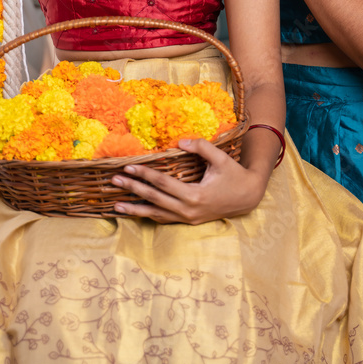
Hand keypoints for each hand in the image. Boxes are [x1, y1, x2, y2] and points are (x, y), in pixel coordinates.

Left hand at [111, 138, 267, 223]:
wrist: (248, 198)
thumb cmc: (234, 175)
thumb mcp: (220, 158)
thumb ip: (201, 147)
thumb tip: (179, 142)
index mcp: (195, 195)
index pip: (162, 183)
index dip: (144, 174)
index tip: (128, 167)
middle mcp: (188, 211)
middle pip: (154, 199)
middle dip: (133, 189)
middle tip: (114, 181)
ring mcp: (188, 219)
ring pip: (156, 215)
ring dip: (135, 209)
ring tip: (115, 206)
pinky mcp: (188, 221)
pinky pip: (164, 219)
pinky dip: (148, 215)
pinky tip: (136, 211)